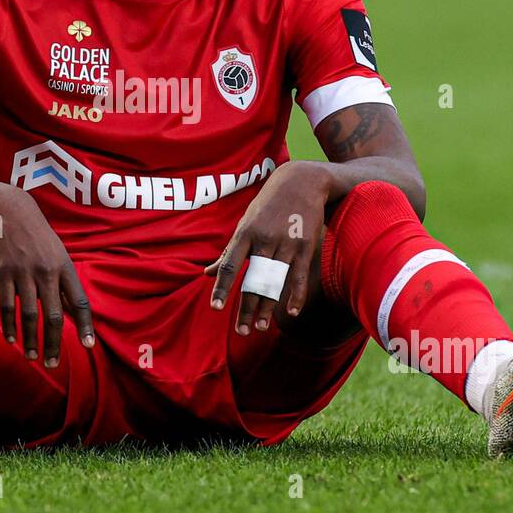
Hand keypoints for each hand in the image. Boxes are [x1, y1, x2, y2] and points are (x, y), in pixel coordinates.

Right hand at [0, 185, 94, 366]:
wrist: (8, 209)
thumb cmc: (37, 236)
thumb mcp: (57, 253)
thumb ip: (64, 283)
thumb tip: (73, 314)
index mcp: (65, 267)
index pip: (79, 302)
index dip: (85, 325)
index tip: (88, 346)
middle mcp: (47, 271)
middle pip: (53, 316)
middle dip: (54, 344)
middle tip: (53, 364)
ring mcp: (23, 272)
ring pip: (29, 316)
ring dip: (31, 340)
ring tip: (33, 357)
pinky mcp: (3, 272)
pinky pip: (7, 306)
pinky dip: (10, 326)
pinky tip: (12, 340)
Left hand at [205, 161, 330, 334]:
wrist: (302, 181)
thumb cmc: (268, 205)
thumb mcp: (245, 222)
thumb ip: (229, 251)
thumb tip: (206, 273)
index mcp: (245, 232)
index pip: (230, 264)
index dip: (222, 287)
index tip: (216, 308)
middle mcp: (264, 239)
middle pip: (253, 279)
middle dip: (246, 307)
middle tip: (242, 331)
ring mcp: (286, 243)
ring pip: (275, 281)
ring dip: (268, 307)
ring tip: (260, 327)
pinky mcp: (306, 246)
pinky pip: (300, 275)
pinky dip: (296, 295)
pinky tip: (290, 313)